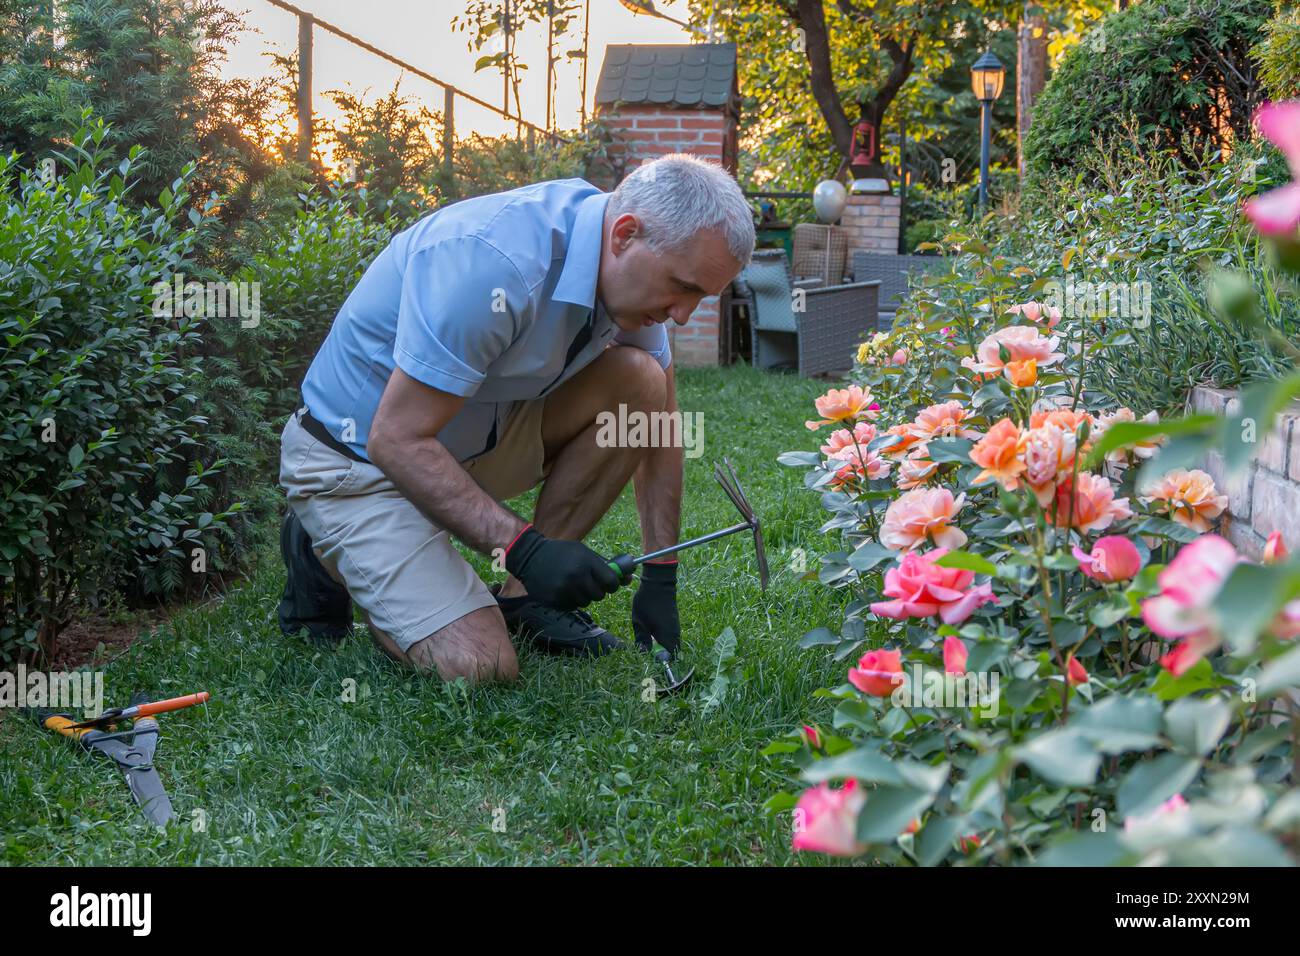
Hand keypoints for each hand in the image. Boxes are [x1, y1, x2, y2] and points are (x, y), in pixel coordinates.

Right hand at [503, 526, 620, 609]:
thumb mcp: (583, 552)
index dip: (613, 584)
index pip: (611, 581)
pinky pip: (572, 606)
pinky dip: (570, 600)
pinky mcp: (554, 600)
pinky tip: (562, 589)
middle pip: (600, 595)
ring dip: (583, 596)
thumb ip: (605, 565)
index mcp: (586, 561)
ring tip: (572, 584)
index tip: (610, 583)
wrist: (530, 556)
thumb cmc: (561, 552)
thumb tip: (629, 578)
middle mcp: (576, 576)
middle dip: (598, 590)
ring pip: (586, 602)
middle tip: (589, 583)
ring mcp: (564, 589)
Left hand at [632, 560, 679, 656]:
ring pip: (669, 644)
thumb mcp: (640, 623)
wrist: (659, 583)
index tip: (647, 659)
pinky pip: (669, 636)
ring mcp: (675, 628)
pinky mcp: (673, 622)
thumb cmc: (648, 603)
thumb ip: (642, 640)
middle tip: (644, 650)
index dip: (659, 662)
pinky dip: (661, 638)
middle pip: (670, 653)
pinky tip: (650, 632)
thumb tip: (643, 654)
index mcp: (668, 637)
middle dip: (658, 655)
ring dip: (659, 646)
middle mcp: (675, 635)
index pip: (669, 658)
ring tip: (646, 641)